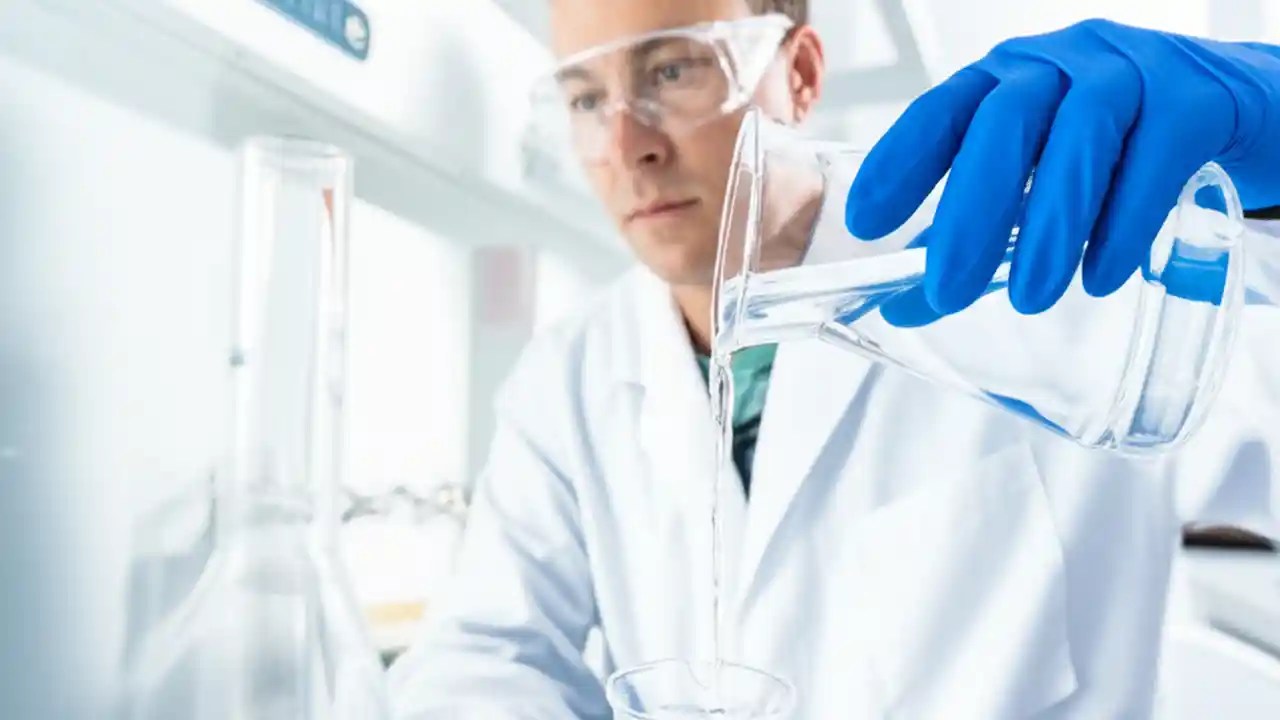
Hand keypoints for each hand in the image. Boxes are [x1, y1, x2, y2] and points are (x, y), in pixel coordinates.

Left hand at [845, 19, 1279, 318]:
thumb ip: (977, 241)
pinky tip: (1101, 275)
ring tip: (1029, 299)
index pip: (943, 110)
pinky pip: (1157, 153)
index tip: (865, 221)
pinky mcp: (1198, 98)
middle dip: (970, 208)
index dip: (901, 160)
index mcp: (1007, 81)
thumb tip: (903, 307)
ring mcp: (1131, 70)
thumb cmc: (1118, 153)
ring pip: (1081, 134)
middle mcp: (1060, 63)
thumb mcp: (1040, 188)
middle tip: (947, 290)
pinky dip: (1124, 220)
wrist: (1236, 113)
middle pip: (1005, 120)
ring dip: (1050, 223)